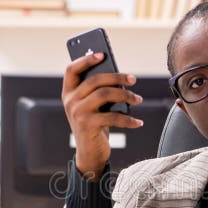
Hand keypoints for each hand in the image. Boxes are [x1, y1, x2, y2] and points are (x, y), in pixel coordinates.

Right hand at [61, 52, 142, 178]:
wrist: (89, 153)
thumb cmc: (95, 124)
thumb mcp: (93, 106)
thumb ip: (98, 91)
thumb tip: (120, 77)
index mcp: (68, 92)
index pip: (72, 69)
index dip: (86, 59)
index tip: (102, 54)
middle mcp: (70, 101)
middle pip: (94, 80)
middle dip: (117, 77)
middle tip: (133, 79)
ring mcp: (77, 113)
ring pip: (105, 94)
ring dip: (126, 96)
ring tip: (138, 99)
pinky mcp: (87, 125)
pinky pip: (113, 116)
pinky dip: (129, 119)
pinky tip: (138, 122)